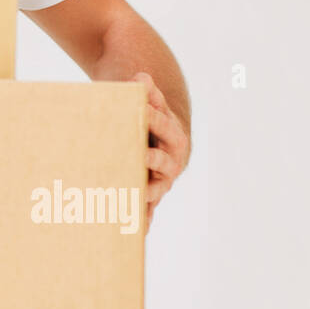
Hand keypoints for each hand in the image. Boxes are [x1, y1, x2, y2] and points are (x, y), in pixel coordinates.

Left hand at [131, 71, 190, 231]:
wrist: (163, 145)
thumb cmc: (152, 121)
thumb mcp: (151, 106)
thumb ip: (147, 93)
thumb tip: (141, 77)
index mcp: (173, 135)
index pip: (162, 124)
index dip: (152, 117)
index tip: (140, 111)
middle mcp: (171, 161)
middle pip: (161, 160)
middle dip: (151, 158)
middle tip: (140, 155)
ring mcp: (161, 181)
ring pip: (154, 189)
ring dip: (145, 194)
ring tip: (135, 197)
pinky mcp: (150, 196)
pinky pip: (148, 210)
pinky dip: (143, 220)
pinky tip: (137, 231)